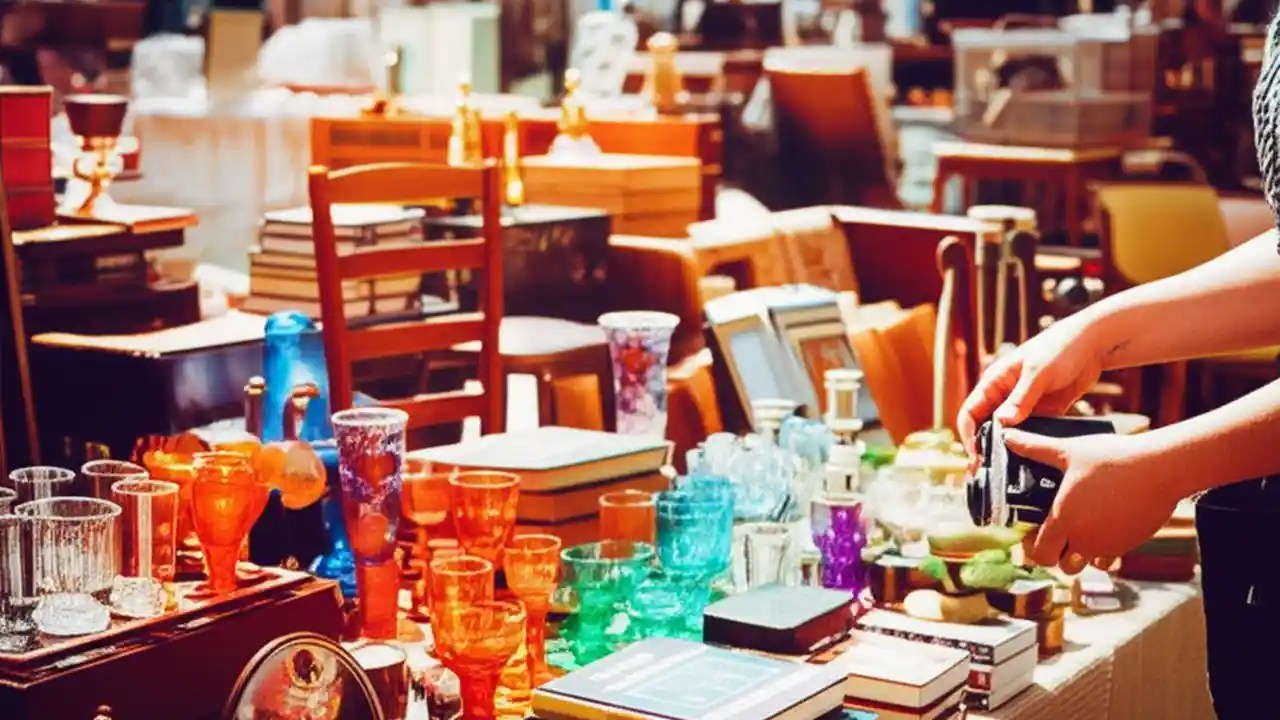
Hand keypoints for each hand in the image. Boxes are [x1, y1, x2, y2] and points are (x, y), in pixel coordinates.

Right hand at [957, 315, 1104, 460]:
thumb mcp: (1038, 373)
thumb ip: (1021, 399)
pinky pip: (1030, 433)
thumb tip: (1002, 423)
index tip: (975, 455)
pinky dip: (1027, 446)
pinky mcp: (1042, 413)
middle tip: (984, 471)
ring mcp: (1023, 406)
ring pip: (1007, 433)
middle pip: (984, 426)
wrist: (1092, 345)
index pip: (970, 412)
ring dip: (1005, 450)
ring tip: (1005, 472)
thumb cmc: (1059, 348)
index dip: (968, 434)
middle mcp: (1004, 396)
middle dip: (982, 448)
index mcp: (995, 382)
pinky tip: (1030, 461)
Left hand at [1003, 429, 1176, 572]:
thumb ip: (1035, 448)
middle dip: (1054, 554)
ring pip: (1085, 565)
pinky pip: (1109, 560)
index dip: (1032, 547)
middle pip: (1060, 565)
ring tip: (1076, 531)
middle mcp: (1085, 539)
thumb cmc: (1113, 458)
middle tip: (1053, 533)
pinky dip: (1102, 553)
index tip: (1032, 534)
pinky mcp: (1130, 544)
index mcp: (1065, 519)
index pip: (1040, 553)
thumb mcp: (1068, 450)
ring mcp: (1109, 545)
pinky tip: (1100, 530)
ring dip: (1077, 555)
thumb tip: (1008, 435)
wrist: (1160, 468)